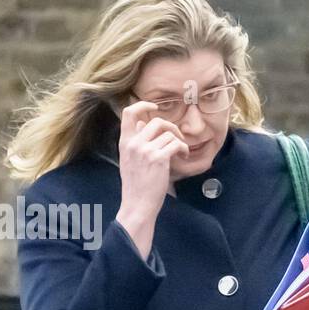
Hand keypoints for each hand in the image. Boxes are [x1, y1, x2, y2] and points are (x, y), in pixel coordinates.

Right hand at [113, 101, 188, 256]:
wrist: (137, 204)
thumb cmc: (136, 184)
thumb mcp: (129, 159)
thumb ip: (135, 141)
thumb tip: (141, 123)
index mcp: (125, 142)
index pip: (129, 113)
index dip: (143, 105)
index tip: (155, 107)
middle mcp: (134, 143)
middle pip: (157, 121)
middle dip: (172, 127)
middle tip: (177, 138)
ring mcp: (146, 150)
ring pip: (169, 134)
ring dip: (179, 141)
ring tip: (181, 152)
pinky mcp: (158, 159)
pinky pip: (176, 144)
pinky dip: (183, 149)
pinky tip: (183, 156)